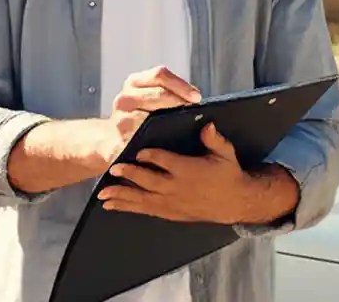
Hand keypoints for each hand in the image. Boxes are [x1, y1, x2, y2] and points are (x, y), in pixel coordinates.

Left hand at [96, 122, 297, 224]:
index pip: (166, 161)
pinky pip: (144, 210)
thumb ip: (214, 139)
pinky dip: (127, 208)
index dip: (152, 156)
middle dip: (130, 175)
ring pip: (142, 199)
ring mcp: (171, 202)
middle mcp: (177, 188)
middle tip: (113, 169)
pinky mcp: (169, 213)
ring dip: (122, 195)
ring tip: (103, 193)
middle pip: (149, 181)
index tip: (138, 151)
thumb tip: (207, 125)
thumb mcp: (225, 154)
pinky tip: (111, 206)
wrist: (235, 203)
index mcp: (189, 171)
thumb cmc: (228, 174)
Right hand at [100, 66, 201, 163]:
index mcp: (133, 83)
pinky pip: (144, 143)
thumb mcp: (147, 97)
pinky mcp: (119, 142)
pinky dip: (159, 145)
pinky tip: (171, 147)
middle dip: (180, 102)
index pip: (159, 75)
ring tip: (186, 129)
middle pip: (159, 94)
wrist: (110, 140)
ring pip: (152, 118)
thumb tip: (196, 99)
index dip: (181, 85)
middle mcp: (124, 99)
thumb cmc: (139, 116)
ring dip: (172, 123)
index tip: (197, 97)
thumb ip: (167, 92)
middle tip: (197, 113)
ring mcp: (119, 121)